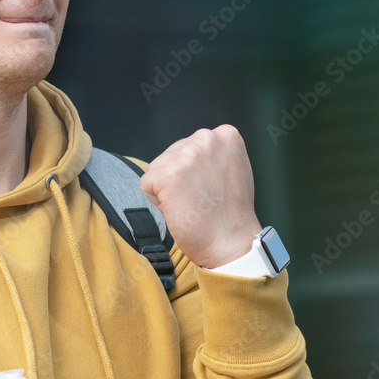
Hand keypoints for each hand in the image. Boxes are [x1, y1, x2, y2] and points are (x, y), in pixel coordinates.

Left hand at [140, 125, 262, 268]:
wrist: (231, 243)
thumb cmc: (230, 213)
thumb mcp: (232, 168)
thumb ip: (213, 154)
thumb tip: (190, 150)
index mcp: (225, 135)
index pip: (189, 146)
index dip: (195, 172)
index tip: (213, 188)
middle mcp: (206, 138)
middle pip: (171, 155)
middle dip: (180, 178)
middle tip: (202, 199)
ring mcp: (187, 155)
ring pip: (157, 168)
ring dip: (168, 189)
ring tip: (192, 204)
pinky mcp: (167, 174)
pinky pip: (146, 184)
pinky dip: (158, 201)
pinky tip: (180, 209)